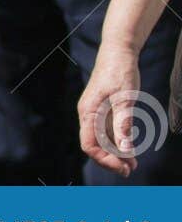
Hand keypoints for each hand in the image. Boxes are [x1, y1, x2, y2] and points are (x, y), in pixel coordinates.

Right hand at [79, 44, 143, 175]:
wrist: (118, 52)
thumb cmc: (119, 72)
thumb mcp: (125, 99)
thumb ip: (123, 124)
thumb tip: (125, 150)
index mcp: (88, 112)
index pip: (89, 144)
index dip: (105, 159)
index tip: (123, 167)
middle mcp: (88, 114)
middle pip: (94, 145)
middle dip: (111, 160)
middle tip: (131, 170)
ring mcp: (95, 112)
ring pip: (101, 140)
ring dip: (116, 153)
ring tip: (133, 164)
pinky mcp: (103, 109)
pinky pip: (107, 132)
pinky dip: (118, 143)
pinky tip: (130, 149)